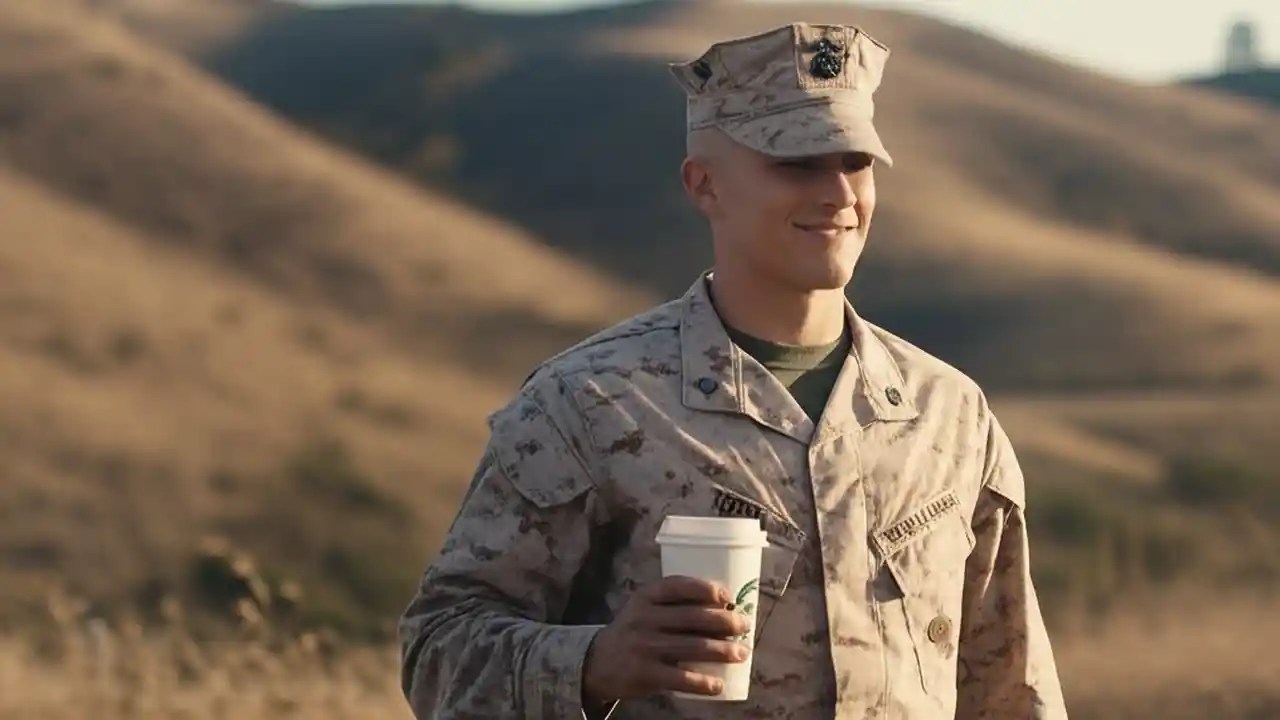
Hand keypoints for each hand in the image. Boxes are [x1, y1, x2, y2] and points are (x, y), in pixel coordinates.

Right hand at [582, 575, 751, 704]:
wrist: (598, 662)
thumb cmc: (634, 630)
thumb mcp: (644, 607)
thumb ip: (673, 603)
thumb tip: (723, 606)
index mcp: (645, 597)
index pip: (677, 586)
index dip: (705, 589)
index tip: (727, 595)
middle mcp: (644, 618)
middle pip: (691, 617)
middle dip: (724, 621)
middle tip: (744, 625)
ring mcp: (644, 646)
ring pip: (691, 647)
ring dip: (722, 650)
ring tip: (742, 653)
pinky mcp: (645, 673)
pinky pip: (679, 679)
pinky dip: (702, 683)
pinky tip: (718, 685)